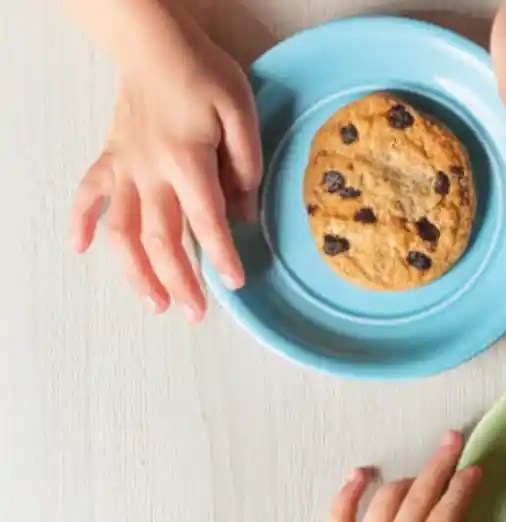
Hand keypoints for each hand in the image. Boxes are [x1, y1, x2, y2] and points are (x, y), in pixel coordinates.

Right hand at [70, 10, 260, 321]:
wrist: (155, 44)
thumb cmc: (203, 74)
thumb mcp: (242, 113)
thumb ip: (246, 165)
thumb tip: (246, 212)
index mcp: (187, 161)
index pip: (206, 221)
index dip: (222, 256)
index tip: (235, 283)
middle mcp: (150, 171)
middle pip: (161, 238)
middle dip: (180, 280)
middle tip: (196, 313)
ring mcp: (124, 167)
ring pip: (122, 230)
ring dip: (135, 271)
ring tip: (153, 303)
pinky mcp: (110, 158)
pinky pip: (87, 194)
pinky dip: (79, 222)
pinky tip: (80, 250)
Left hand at [296, 432, 499, 521]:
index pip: (447, 514)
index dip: (463, 487)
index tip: (475, 467)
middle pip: (419, 496)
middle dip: (439, 464)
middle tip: (453, 438)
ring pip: (385, 502)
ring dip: (406, 480)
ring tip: (423, 471)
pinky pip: (339, 519)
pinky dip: (348, 493)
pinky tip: (359, 475)